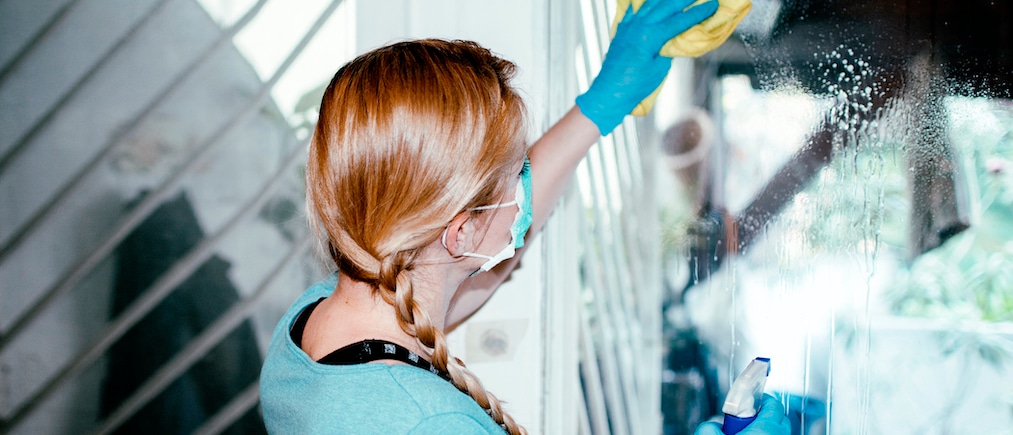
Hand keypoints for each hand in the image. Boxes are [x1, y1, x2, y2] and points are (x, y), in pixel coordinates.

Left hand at [575, 0, 717, 134]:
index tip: (712, 4)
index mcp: (651, 35)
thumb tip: (672, 39)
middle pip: (666, 5)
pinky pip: (635, 10)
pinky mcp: (622, 30)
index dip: (698, 12)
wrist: (609, 92)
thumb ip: (667, 49)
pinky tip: (651, 3)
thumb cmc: (635, 85)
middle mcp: (639, 26)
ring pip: (650, 4)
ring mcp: (628, 26)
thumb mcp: (659, 68)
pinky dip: (645, 4)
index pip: (680, 20)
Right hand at [693, 394, 790, 434]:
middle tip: (747, 421)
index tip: (752, 401)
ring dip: (765, 431)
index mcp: (767, 429)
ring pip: (779, 433)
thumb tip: (712, 426)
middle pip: (780, 419)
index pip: (773, 403)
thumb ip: (708, 426)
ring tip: (747, 434)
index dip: (762, 399)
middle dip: (765, 417)